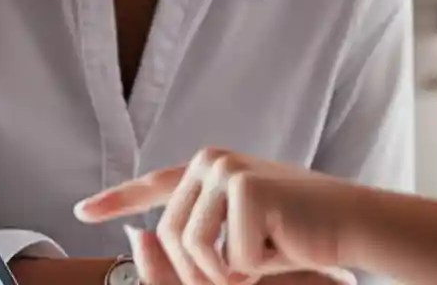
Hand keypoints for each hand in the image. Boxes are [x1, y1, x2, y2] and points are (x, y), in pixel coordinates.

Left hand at [75, 148, 359, 284]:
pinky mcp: (245, 190)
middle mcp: (212, 161)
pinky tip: (284, 247)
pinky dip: (256, 268)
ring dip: (231, 273)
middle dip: (205, 272)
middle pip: (173, 237)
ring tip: (268, 257)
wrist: (354, 223)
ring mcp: (226, 171)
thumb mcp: (241, 235)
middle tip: (248, 273)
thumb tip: (140, 235)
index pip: (157, 185)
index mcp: (210, 167)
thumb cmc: (303, 232)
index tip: (82, 211)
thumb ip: (198, 233)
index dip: (118, 200)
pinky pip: (230, 257)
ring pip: (195, 250)